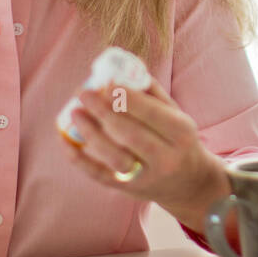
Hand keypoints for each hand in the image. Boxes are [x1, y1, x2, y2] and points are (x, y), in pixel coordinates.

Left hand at [65, 78, 229, 228]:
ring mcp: (147, 177)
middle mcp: (167, 158)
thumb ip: (153, 93)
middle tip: (83, 93)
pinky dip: (81, 161)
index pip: (153, 114)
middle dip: (105, 112)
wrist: (190, 184)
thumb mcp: (177, 116)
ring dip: (92, 134)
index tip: (107, 83)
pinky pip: (102, 177)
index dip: (128, 99)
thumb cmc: (179, 141)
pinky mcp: (129, 190)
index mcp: (182, 134)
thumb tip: (127, 66)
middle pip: (132, 135)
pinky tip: (67, 143)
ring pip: (115, 158)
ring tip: (75, 113)